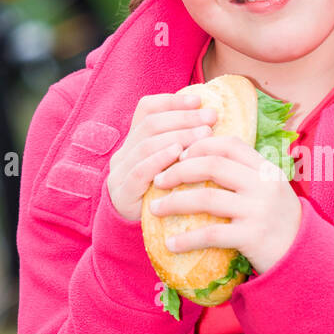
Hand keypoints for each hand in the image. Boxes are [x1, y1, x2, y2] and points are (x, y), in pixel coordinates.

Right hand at [106, 91, 218, 223]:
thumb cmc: (165, 196)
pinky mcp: (123, 192)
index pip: (147, 109)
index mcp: (134, 141)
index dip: (172, 101)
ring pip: (146, 144)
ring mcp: (120, 172)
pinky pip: (140, 170)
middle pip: (150, 124)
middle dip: (183, 117)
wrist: (141, 234)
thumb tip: (213, 119)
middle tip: (211, 117)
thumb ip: (183, 144)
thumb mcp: (172, 167)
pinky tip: (179, 153)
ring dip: (178, 135)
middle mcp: (124, 152)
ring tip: (204, 134)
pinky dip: (160, 158)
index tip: (199, 100)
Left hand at [147, 134, 302, 275]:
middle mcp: (263, 185)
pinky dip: (186, 239)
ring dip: (174, 202)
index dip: (199, 145)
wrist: (302, 258)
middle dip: (178, 170)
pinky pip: (211, 233)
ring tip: (154, 208)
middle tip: (158, 180)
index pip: (229, 144)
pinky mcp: (252, 237)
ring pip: (206, 197)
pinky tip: (170, 244)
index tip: (178, 155)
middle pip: (212, 165)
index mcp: (266, 169)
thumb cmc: (278, 222)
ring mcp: (258, 210)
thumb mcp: (270, 190)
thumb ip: (245, 174)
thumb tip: (202, 159)